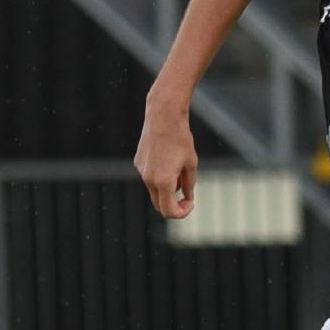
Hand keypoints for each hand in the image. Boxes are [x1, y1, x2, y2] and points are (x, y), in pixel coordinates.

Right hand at [136, 98, 198, 218]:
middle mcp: (149, 179)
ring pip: (154, 190)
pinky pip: (149, 177)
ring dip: (167, 189)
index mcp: (163, 182)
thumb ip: (189, 184)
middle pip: (159, 204)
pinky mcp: (138, 163)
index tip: (190, 203)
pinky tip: (168, 160)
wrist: (163, 116)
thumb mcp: (191, 163)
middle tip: (187, 198)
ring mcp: (141, 171)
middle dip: (174, 205)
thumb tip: (188, 197)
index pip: (169, 211)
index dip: (182, 213)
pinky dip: (159, 177)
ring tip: (179, 171)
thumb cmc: (180, 138)